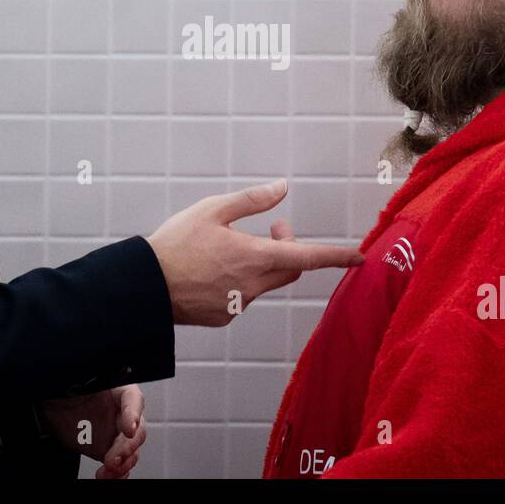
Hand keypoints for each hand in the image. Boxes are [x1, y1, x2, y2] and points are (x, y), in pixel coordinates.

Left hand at [38, 385, 146, 478]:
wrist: (48, 407)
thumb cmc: (63, 388)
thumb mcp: (72, 382)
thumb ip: (81, 382)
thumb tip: (81, 372)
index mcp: (117, 390)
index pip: (133, 399)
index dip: (134, 414)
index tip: (129, 429)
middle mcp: (122, 412)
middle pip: (137, 429)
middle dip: (127, 447)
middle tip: (113, 458)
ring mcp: (115, 433)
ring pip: (132, 450)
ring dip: (124, 463)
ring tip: (108, 470)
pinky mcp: (106, 449)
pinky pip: (120, 463)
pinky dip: (118, 473)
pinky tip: (108, 475)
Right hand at [148, 179, 362, 326]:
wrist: (145, 287)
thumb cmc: (177, 244)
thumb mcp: (212, 210)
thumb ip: (252, 200)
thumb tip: (282, 187)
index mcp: (255, 257)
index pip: (308, 258)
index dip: (336, 257)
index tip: (359, 258)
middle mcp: (253, 285)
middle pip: (291, 269)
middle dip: (291, 248)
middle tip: (273, 227)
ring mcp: (239, 304)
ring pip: (267, 282)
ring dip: (265, 263)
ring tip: (236, 245)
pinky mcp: (225, 316)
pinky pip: (245, 295)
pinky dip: (242, 279)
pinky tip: (215, 269)